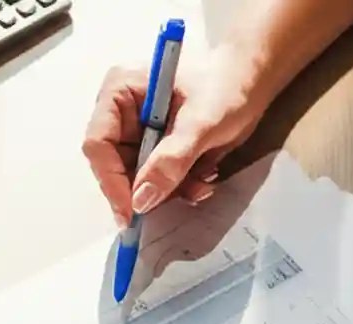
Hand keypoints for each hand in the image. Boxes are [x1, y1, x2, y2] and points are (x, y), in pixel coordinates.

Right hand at [83, 48, 266, 226]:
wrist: (253, 81)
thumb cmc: (227, 86)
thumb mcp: (202, 123)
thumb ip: (171, 161)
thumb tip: (141, 201)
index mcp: (119, 91)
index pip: (99, 143)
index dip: (111, 181)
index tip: (131, 213)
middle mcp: (120, 112)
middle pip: (114, 165)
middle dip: (145, 188)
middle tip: (170, 202)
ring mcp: (137, 131)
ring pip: (136, 177)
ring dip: (166, 190)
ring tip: (199, 185)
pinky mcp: (155, 147)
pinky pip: (156, 178)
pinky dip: (177, 186)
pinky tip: (202, 179)